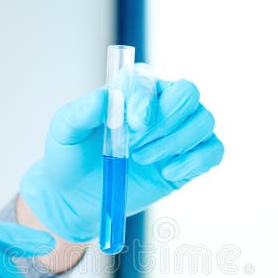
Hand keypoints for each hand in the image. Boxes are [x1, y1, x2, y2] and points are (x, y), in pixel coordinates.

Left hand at [20, 67, 223, 241]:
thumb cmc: (69, 157)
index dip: (148, 100)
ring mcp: (177, 134)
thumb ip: (82, 111)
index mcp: (132, 90)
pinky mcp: (187, 162)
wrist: (74, 197)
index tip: (133, 125)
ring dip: (178, 142)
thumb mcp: (64, 131)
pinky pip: (212, 152)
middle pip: (189, 93)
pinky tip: (168, 172)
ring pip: (204, 121)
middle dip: (166, 121)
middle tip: (136, 147)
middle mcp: (161, 106)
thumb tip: (107, 98)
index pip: (153, 80)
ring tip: (144, 160)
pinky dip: (196, 161)